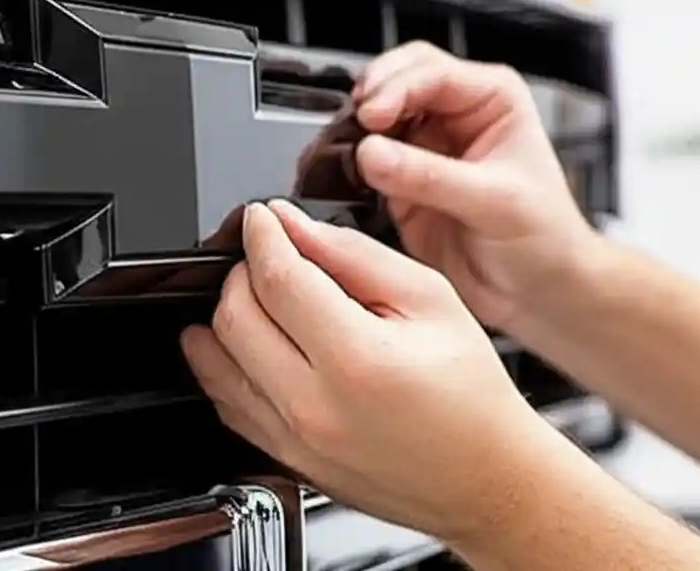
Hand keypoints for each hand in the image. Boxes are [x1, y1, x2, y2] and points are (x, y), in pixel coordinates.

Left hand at [181, 200, 554, 541]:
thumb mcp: (430, 299)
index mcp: (356, 358)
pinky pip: (225, 401)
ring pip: (214, 360)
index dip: (261, 235)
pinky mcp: (284, 457)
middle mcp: (313, 404)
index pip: (276, 278)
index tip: (261, 219)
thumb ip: (353, 254)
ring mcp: (292, 438)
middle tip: (269, 257)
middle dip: (241, 272)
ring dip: (224, 316)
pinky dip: (225, 363)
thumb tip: (294, 226)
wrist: (485, 481)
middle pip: (233, 316)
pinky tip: (251, 344)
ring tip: (260, 298)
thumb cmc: (471, 395)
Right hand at [351, 42, 598, 330]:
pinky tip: (341, 173)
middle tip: (355, 123)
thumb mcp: (495, 202)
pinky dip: (347, 163)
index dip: (396, 88)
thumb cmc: (545, 239)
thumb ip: (430, 176)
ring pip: (373, 117)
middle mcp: (454, 116)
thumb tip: (372, 153)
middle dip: (370, 97)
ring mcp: (422, 148)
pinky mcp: (399, 182)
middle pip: (396, 80)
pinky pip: (362, 160)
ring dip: (354, 129)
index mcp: (491, 99)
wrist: (537, 292)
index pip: (432, 72)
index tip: (372, 116)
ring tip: (341, 149)